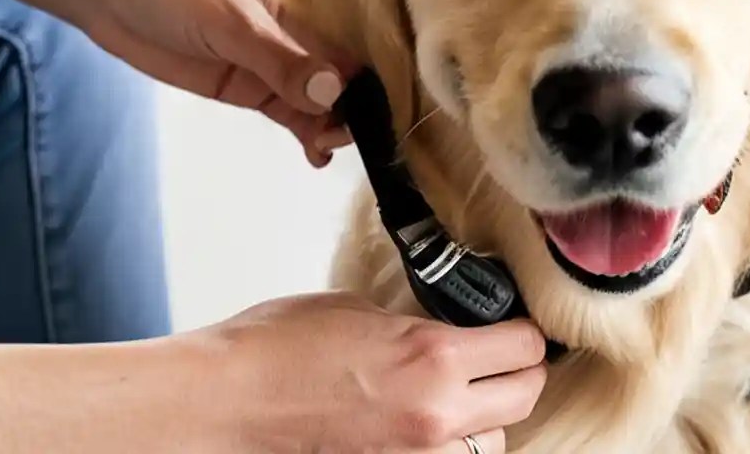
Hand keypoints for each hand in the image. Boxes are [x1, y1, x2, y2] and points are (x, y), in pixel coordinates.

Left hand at [76, 0, 353, 166]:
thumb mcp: (231, 23)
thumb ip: (281, 60)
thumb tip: (332, 92)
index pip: (348, 38)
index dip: (366, 72)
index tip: (375, 107)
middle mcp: (295, 29)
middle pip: (340, 72)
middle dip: (350, 105)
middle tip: (342, 134)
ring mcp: (274, 61)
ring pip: (318, 98)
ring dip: (328, 124)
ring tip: (325, 146)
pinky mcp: (251, 86)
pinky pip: (291, 113)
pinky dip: (306, 133)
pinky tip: (316, 154)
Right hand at [184, 292, 546, 452]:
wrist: (224, 402)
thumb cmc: (275, 350)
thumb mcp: (358, 310)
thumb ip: (415, 325)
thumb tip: (446, 330)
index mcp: (433, 356)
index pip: (525, 347)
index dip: (524, 332)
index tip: (514, 326)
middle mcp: (438, 414)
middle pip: (525, 398)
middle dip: (519, 372)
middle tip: (504, 356)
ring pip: (494, 442)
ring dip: (488, 418)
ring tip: (463, 396)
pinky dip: (451, 444)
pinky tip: (430, 424)